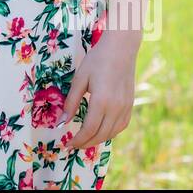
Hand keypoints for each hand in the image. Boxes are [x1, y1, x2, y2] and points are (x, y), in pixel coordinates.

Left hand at [60, 29, 137, 151]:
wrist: (121, 48)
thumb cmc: (97, 60)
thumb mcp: (79, 79)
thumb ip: (71, 102)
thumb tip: (61, 123)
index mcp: (102, 101)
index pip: (89, 130)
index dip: (77, 140)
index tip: (67, 143)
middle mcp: (116, 107)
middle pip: (101, 135)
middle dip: (86, 143)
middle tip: (73, 144)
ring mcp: (126, 107)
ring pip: (112, 133)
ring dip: (98, 140)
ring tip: (85, 140)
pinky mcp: (131, 104)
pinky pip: (121, 126)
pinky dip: (110, 132)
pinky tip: (101, 131)